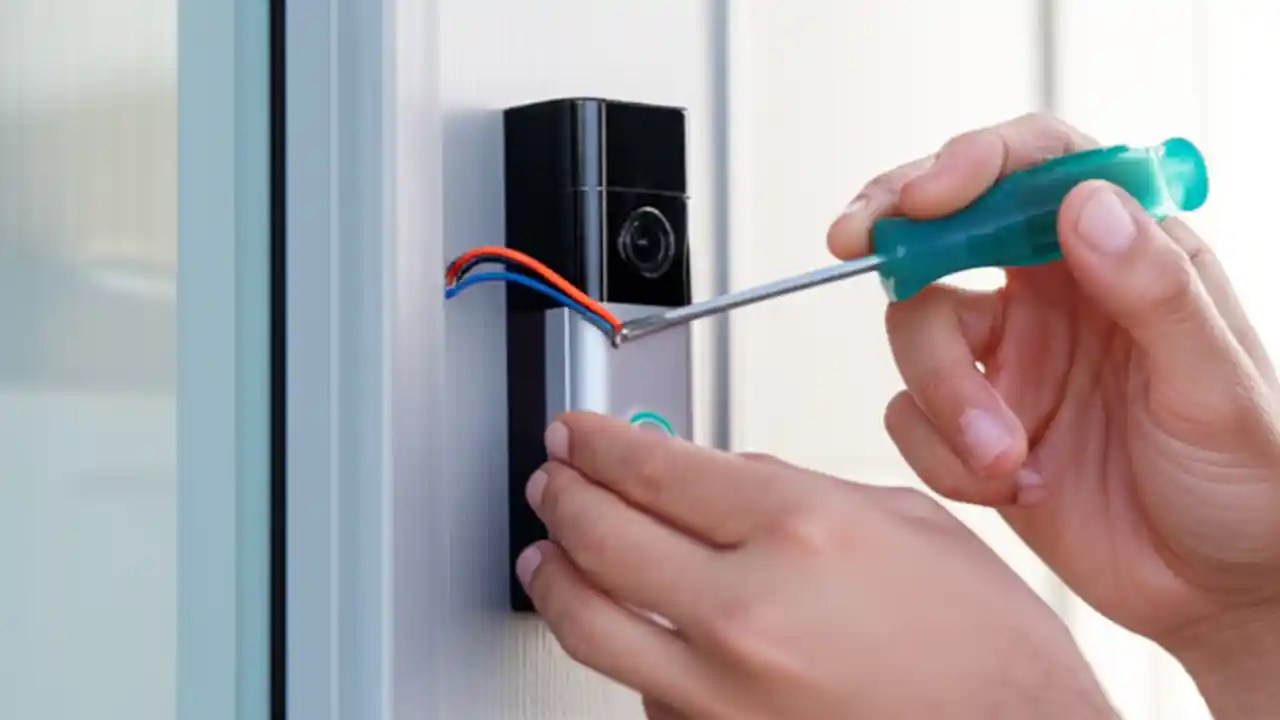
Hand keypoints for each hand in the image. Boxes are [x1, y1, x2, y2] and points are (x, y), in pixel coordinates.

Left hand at [516, 413, 1113, 718]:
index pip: (655, 467)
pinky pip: (640, 695)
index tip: (577, 433)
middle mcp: (751, 614)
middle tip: (551, 478)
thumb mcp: (910, 526)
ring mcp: (724, 695)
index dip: (597, 441)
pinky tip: (626, 634)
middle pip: (602, 537)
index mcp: (802, 533)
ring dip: (553, 580)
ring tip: (544, 557)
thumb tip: (724, 476)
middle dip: (561, 495)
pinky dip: (623, 657)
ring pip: (591, 625)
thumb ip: (803, 490)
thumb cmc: (989, 655)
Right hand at [828, 112, 1279, 716]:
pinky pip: (909, 417)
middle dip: (897, 234)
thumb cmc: (1250, 486)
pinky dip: (943, 457)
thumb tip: (1084, 202)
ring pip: (915, 329)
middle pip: (946, 230)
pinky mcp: (971, 427)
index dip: (973, 163)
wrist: (1216, 595)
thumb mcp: (1216, 386)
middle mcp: (1053, 296)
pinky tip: (1013, 488)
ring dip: (943, 395)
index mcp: (1121, 257)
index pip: (1034, 169)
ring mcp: (1008, 360)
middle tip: (851, 241)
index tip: (925, 196)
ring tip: (1004, 461)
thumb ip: (1154, 291)